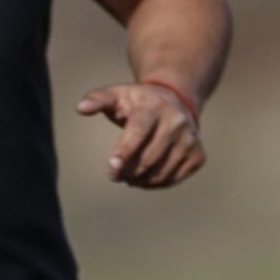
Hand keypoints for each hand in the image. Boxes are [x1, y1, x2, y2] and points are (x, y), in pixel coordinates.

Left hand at [76, 82, 205, 187]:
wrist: (177, 100)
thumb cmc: (139, 102)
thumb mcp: (118, 95)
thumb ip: (98, 100)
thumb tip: (80, 108)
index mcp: (155, 106)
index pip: (139, 132)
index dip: (125, 152)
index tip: (112, 168)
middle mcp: (177, 122)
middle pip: (149, 157)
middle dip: (128, 171)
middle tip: (115, 175)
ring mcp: (190, 140)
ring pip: (161, 172)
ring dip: (140, 180)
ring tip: (128, 177)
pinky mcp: (198, 155)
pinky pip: (174, 178)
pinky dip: (156, 183)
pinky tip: (144, 178)